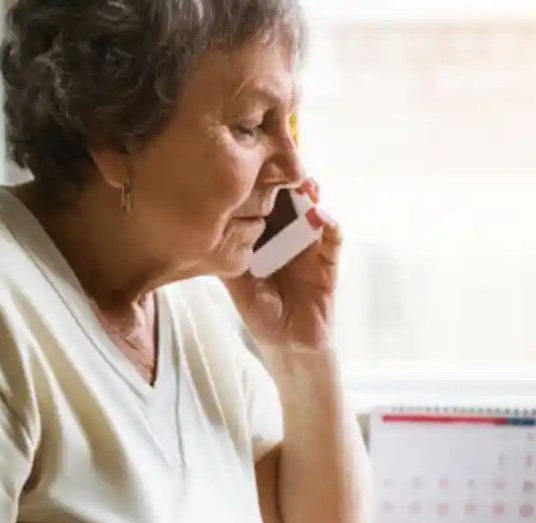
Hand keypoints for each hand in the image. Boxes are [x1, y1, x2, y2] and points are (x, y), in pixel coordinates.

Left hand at [223, 179, 340, 351]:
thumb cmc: (261, 313)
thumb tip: (202, 224)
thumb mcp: (236, 281)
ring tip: (304, 184)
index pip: (262, 202)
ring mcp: (310, 245)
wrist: (288, 345)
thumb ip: (227, 254)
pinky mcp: (328, 261)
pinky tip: (319, 215)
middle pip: (289, 199)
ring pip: (313, 210)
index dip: (258, 183)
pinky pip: (333, 237)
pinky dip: (328, 223)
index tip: (248, 165)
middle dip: (286, 180)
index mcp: (265, 237)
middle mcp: (288, 235)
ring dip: (310, 194)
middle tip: (280, 165)